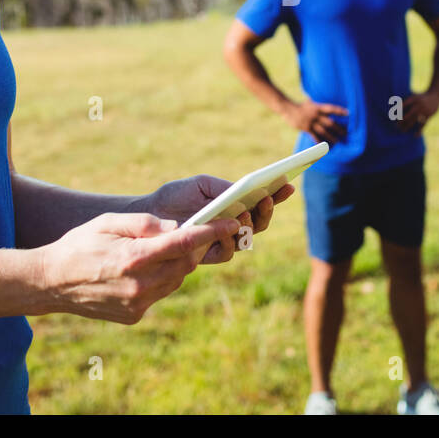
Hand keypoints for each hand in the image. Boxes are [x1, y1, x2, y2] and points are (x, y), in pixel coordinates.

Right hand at [35, 211, 238, 323]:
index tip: (233, 222)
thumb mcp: (109, 222)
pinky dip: (161, 279)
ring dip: (177, 263)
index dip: (212, 231)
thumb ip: (146, 223)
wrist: (51, 283)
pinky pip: (161, 293)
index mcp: (134, 258)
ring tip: (160, 250)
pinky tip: (143, 269)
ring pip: (177, 280)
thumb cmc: (80, 244)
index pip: (185, 242)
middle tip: (191, 232)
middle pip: (186, 263)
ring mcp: (138, 304)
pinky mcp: (135, 316)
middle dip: (193, 246)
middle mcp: (139, 285)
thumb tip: (178, 227)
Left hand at [140, 174, 294, 262]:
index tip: (288, 183)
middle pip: (260, 221)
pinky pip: (227, 251)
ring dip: (250, 224)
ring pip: (248, 237)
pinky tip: (228, 229)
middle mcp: (233, 224)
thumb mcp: (201, 184)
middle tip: (267, 196)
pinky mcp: (209, 255)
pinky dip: (230, 240)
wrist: (150, 214)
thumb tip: (244, 191)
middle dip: (267, 209)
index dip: (278, 194)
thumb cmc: (176, 196)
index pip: (262, 201)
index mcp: (235, 205)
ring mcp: (223, 241)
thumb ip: (223, 187)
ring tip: (246, 210)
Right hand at [284, 100, 348, 144]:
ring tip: (337, 141)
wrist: (287, 108)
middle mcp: (316, 115)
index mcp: (318, 107)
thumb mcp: (309, 103)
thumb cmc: (300, 106)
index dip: (339, 111)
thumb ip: (317, 105)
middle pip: (329, 122)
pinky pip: (314, 136)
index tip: (348, 113)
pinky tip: (323, 145)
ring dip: (331, 137)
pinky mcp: (306, 128)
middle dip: (338, 128)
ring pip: (323, 131)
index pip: (331, 108)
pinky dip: (319, 141)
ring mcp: (311, 122)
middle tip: (345, 133)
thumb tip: (325, 106)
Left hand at [396, 90, 438, 134]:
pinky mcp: (429, 115)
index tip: (392, 116)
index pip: (404, 104)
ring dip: (408, 126)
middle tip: (395, 126)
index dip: (398, 110)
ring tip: (402, 131)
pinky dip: (420, 130)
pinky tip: (415, 135)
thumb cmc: (421, 97)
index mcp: (414, 98)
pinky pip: (423, 124)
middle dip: (401, 121)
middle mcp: (418, 104)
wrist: (436, 96)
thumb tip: (393, 105)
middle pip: (408, 114)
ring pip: (414, 120)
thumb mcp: (414, 95)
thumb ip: (405, 100)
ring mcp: (424, 110)